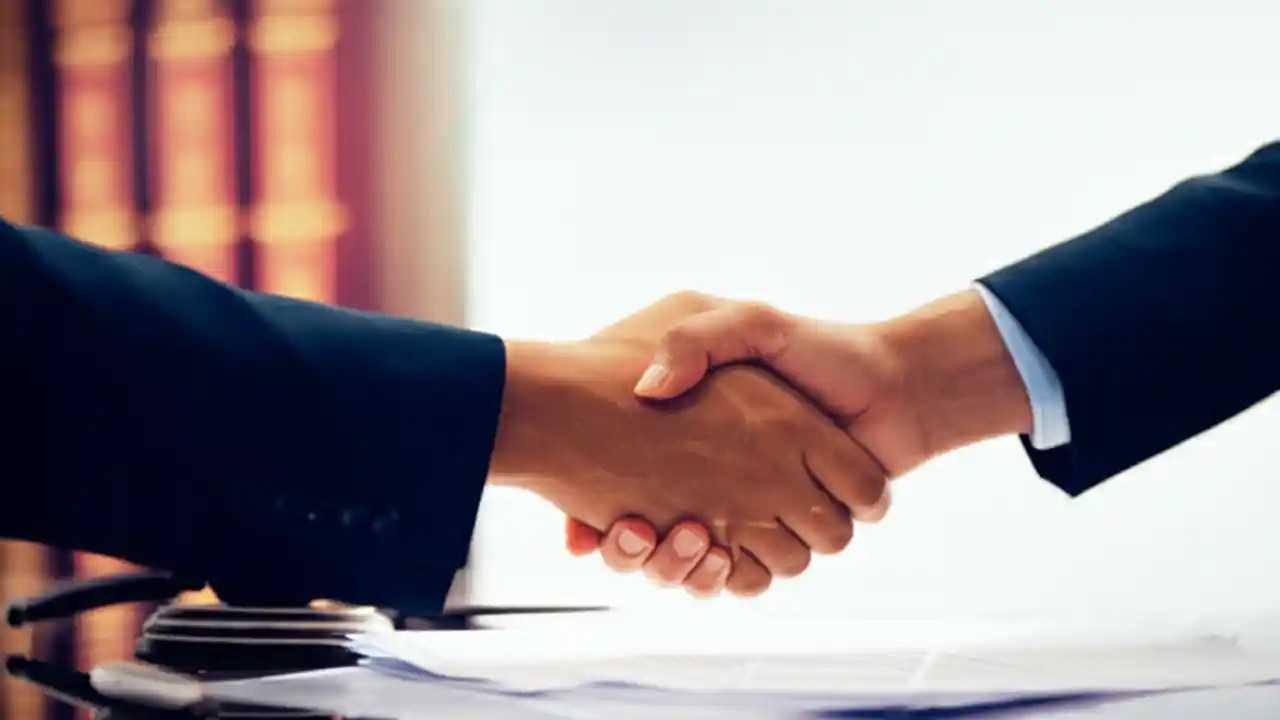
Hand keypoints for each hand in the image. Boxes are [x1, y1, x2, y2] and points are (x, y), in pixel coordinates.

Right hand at [491, 293, 886, 595]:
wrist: (894, 390)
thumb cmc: (819, 352)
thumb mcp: (749, 323)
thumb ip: (698, 338)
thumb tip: (648, 391)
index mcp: (692, 438)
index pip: (607, 484)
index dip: (594, 506)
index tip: (588, 508)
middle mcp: (709, 482)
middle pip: (643, 541)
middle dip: (633, 548)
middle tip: (630, 529)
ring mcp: (742, 515)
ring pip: (686, 567)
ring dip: (675, 565)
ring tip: (684, 536)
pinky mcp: (775, 542)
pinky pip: (737, 580)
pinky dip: (722, 578)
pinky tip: (718, 553)